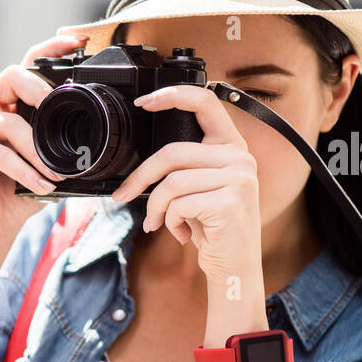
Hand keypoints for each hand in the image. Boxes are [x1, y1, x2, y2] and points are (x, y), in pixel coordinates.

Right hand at [0, 34, 86, 251]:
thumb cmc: (16, 195)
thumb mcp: (47, 165)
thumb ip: (62, 147)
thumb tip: (100, 144)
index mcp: (7, 106)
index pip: (26, 67)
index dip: (50, 49)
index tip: (77, 41)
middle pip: (10, 77)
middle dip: (39, 89)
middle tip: (58, 107)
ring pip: (9, 123)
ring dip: (37, 151)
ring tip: (55, 174)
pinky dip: (22, 170)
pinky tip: (39, 185)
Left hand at [110, 84, 261, 285]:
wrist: (235, 266)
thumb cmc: (212, 227)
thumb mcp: (199, 188)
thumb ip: (183, 166)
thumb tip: (142, 163)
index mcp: (232, 146)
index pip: (205, 103)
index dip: (173, 96)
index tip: (144, 102)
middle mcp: (240, 157)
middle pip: (172, 153)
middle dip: (140, 177)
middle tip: (122, 195)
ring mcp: (239, 178)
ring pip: (171, 183)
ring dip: (155, 208)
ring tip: (157, 223)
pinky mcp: (230, 202)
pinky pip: (179, 204)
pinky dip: (170, 222)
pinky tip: (181, 234)